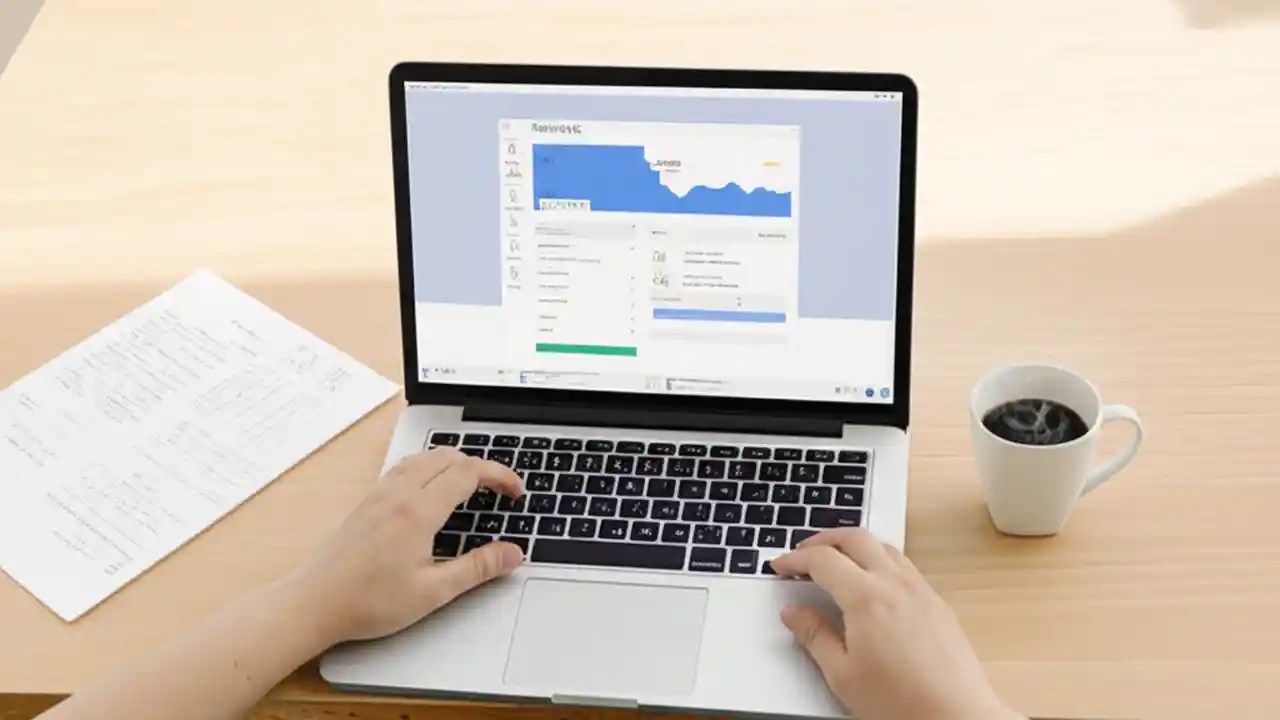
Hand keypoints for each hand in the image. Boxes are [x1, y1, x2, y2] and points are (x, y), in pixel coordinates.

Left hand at [284, 448, 524, 644]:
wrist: (313, 603)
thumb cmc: (367, 602)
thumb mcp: (433, 592)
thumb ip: (477, 568)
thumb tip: (511, 554)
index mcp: (418, 511)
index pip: (469, 472)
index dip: (500, 476)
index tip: (515, 492)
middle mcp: (398, 493)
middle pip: (449, 456)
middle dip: (482, 467)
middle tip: (500, 491)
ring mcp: (379, 494)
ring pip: (425, 457)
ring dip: (454, 463)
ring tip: (471, 487)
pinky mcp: (367, 501)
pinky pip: (404, 467)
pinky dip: (429, 468)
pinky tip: (431, 491)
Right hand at [772, 529, 1021, 719]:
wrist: (958, 717)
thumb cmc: (900, 703)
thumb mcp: (843, 675)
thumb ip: (814, 637)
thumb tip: (792, 613)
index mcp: (866, 598)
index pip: (823, 560)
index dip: (795, 559)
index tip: (780, 566)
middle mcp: (895, 584)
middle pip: (854, 538)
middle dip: (823, 539)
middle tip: (803, 554)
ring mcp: (921, 590)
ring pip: (883, 546)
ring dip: (854, 545)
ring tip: (836, 561)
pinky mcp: (937, 602)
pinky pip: (904, 565)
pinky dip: (879, 559)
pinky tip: (872, 583)